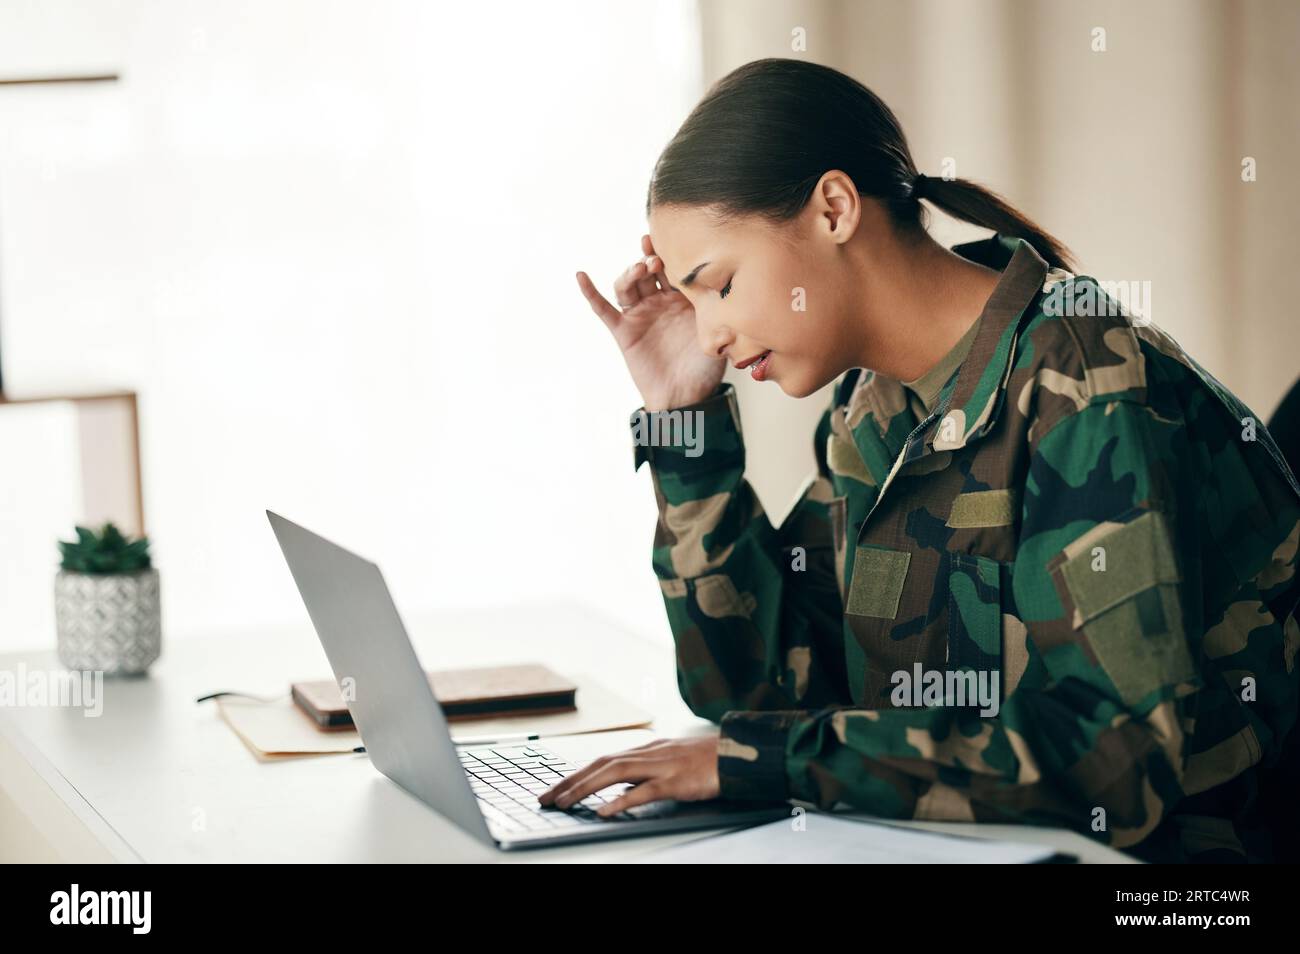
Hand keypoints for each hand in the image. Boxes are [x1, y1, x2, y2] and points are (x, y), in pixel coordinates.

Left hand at [537, 735, 720, 816]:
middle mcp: (649, 753)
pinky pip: (643, 791)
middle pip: (600, 764)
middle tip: (545, 798)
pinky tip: (603, 810)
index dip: (576, 774)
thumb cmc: (708, 760)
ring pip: (614, 773)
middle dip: (569, 781)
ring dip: (584, 788)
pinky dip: (620, 800)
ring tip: (562, 802)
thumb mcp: (671, 762)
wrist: (740, 753)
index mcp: (646, 750)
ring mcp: (661, 765)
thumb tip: (623, 789)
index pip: (602, 760)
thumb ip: (647, 773)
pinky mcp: (676, 781)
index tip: (555, 789)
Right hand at [576, 234, 724, 411]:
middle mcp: (660, 303)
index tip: (675, 241)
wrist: (686, 398)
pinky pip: (603, 309)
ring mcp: (640, 315)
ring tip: (640, 269)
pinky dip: (590, 292)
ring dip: (631, 273)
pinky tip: (581, 276)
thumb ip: (716, 309)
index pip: (675, 270)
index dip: (672, 255)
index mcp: (684, 299)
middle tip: (656, 256)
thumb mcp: (717, 333)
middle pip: (649, 272)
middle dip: (650, 259)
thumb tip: (725, 284)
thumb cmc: (705, 368)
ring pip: (628, 285)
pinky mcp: (624, 331)